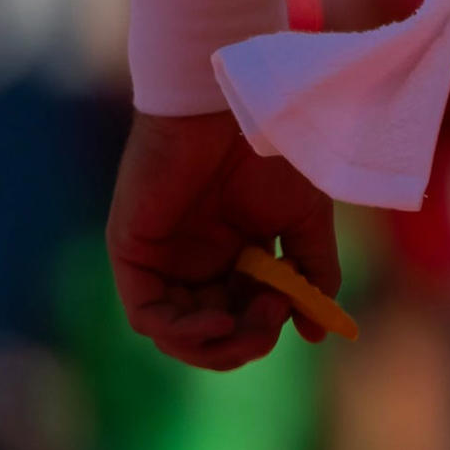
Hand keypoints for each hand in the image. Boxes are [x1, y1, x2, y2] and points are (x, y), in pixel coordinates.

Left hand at [107, 108, 342, 368]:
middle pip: (209, 333)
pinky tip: (216, 322)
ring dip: (214, 345)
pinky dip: (180, 331)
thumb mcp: (303, 220)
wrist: (233, 105)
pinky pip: (147, 315)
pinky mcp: (132, 253)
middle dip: (243, 342)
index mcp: (232, 254)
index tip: (293, 310)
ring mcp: (161, 259)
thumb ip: (311, 274)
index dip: (264, 327)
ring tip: (245, 323)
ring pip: (176, 333)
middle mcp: (193, 262)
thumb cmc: (271, 150)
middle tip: (271, 320)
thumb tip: (316, 334)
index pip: (240, 317)